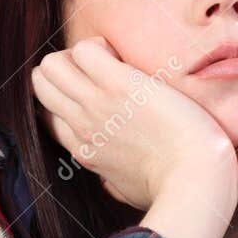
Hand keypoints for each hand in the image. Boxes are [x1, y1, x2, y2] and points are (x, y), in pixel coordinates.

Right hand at [30, 36, 237, 209]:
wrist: (195, 179)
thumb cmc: (174, 187)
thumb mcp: (130, 191)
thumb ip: (113, 180)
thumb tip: (109, 181)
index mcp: (84, 151)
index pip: (49, 115)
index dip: (69, 98)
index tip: (102, 97)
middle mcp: (82, 126)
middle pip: (42, 84)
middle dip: (67, 70)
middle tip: (104, 75)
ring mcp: (96, 105)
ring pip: (52, 65)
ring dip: (80, 55)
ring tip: (114, 64)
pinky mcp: (118, 84)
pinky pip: (84, 50)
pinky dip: (100, 46)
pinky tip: (125, 60)